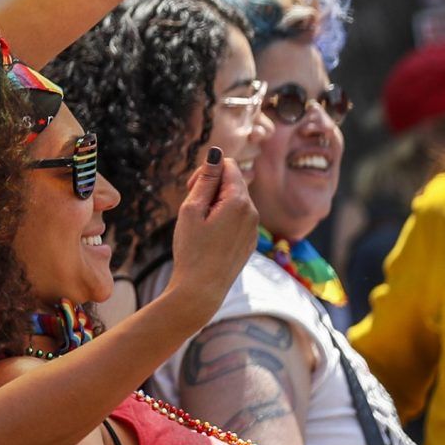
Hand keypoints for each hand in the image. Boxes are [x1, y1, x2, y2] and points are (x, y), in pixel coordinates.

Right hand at [163, 148, 258, 320]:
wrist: (201, 290)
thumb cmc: (192, 249)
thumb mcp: (191, 209)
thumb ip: (205, 180)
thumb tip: (216, 154)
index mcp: (239, 201)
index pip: (228, 166)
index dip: (207, 172)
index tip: (191, 189)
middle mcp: (252, 212)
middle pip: (232, 183)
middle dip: (211, 188)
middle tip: (192, 209)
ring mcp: (253, 229)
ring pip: (235, 202)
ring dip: (216, 205)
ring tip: (199, 226)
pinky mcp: (249, 242)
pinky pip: (237, 220)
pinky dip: (223, 220)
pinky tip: (209, 239)